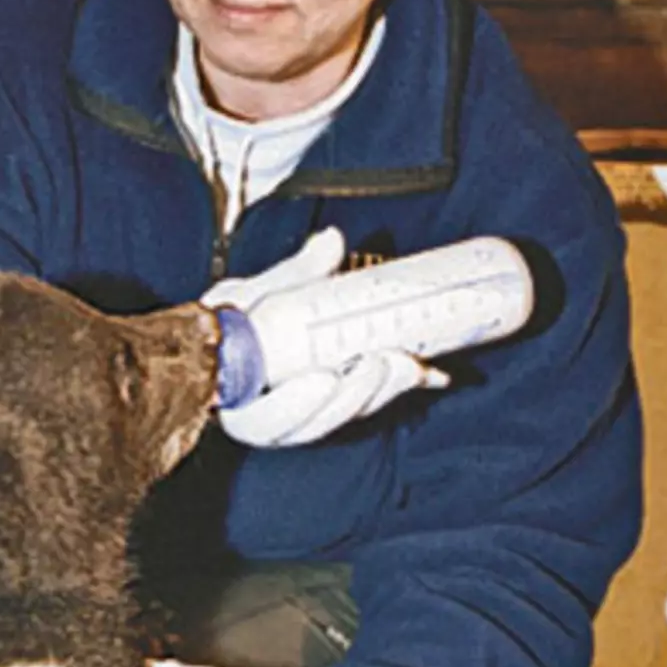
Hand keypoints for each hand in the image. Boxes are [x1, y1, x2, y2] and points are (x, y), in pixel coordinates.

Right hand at [205, 227, 447, 448]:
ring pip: (345, 416)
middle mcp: (272, 419)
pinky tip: (433, 375)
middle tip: (381, 363)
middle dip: (354, 397)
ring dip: (381, 392)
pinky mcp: (338, 403)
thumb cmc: (234, 320)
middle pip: (314, 425)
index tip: (323, 378)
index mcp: (237, 401)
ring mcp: (308, 414)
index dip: (294, 408)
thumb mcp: (248, 293)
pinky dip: (399, 387)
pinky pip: (368, 402)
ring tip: (409, 364)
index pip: (262, 421)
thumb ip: (290, 275)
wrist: (238, 330)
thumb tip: (332, 242)